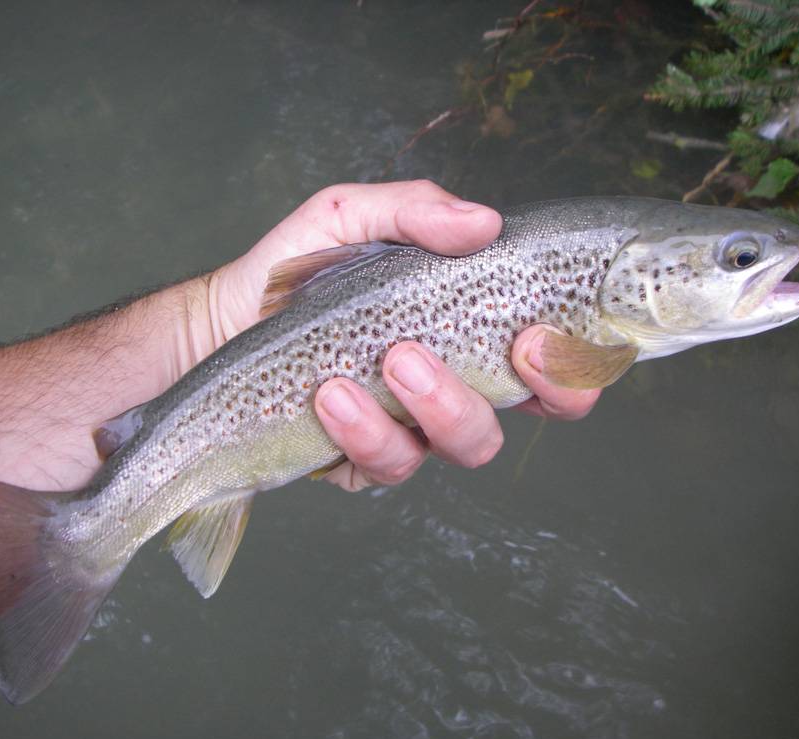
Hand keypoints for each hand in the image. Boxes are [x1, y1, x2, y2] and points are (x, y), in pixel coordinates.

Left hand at [204, 179, 598, 490]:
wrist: (221, 326)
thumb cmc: (293, 273)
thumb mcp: (347, 217)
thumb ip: (414, 212)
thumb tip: (486, 222)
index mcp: (466, 327)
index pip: (553, 354)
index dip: (577, 358)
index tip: (549, 332)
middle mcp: (453, 382)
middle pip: (537, 408)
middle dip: (539, 389)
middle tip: (513, 350)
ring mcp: (413, 427)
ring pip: (468, 444)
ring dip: (442, 405)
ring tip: (390, 363)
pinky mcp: (364, 460)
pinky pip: (389, 465)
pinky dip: (366, 431)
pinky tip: (332, 395)